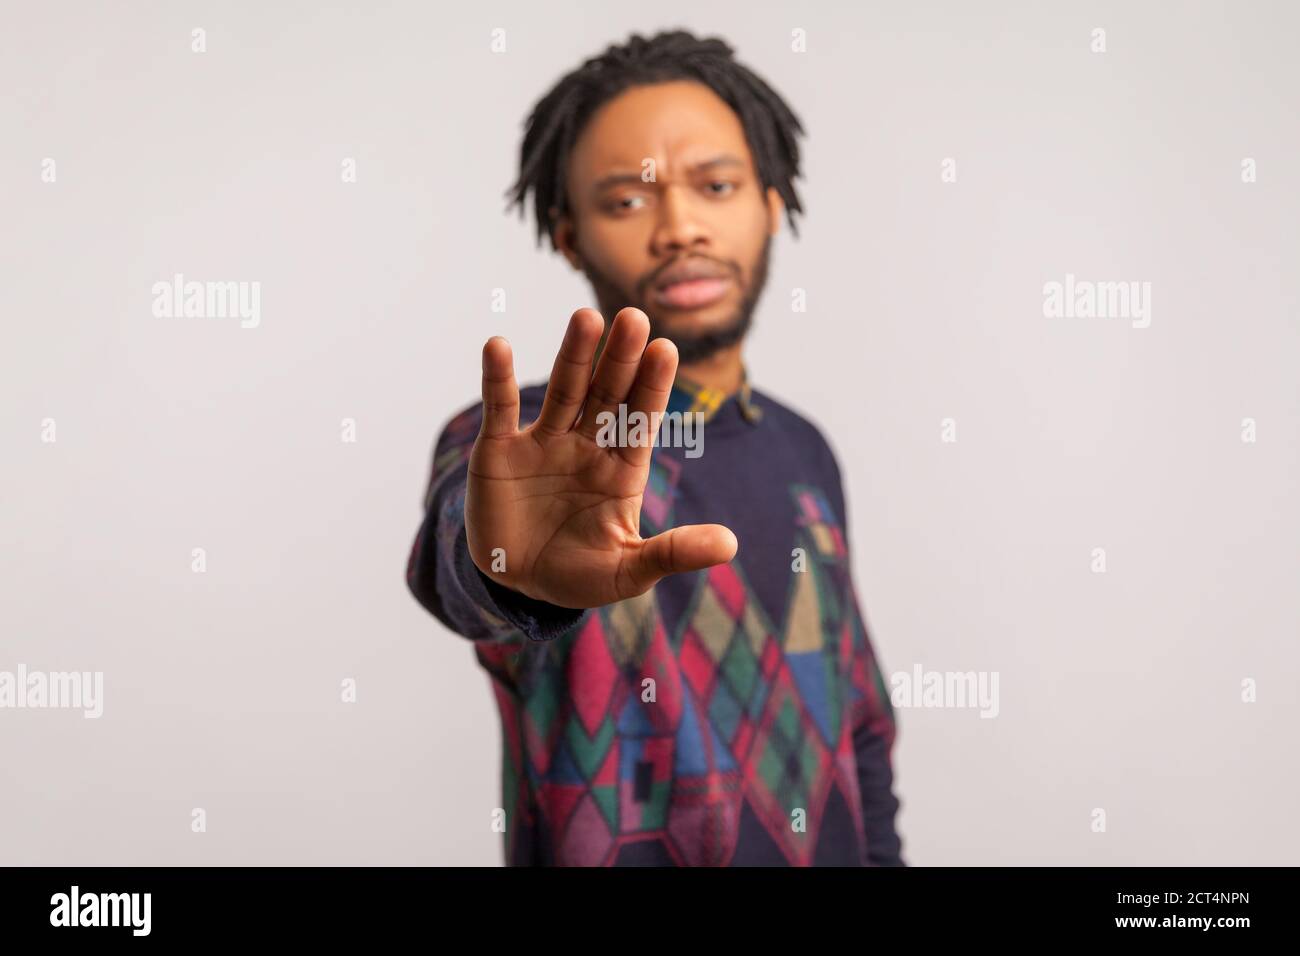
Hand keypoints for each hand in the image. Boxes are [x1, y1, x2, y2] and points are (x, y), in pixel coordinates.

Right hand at [465, 306, 737, 608]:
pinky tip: (497, 346)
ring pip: (564, 390)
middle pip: (608, 393)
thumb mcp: (629, 571)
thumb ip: (674, 553)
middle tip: (635, 317)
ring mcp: (544, 442)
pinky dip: (498, 379)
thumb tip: (731, 545)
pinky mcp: (499, 450)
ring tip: (586, 318)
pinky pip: (500, 408)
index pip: (641, 418)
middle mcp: (586, 444)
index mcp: (622, 467)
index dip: (653, 386)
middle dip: (620, 358)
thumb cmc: (580, 574)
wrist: (518, 586)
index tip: (667, 349)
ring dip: (574, 355)